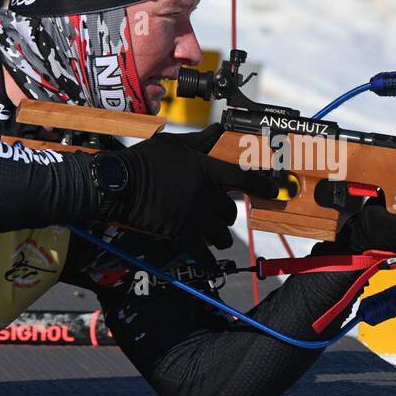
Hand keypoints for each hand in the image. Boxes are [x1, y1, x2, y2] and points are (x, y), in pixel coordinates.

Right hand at [104, 124, 277, 248]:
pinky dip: (209, 260)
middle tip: (221, 215)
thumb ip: (200, 140)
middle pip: (231, 210)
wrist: (122, 182)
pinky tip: (211, 265)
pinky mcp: (182, 232)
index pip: (243, 179)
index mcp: (207, 170)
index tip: (273, 191)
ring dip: (221, 235)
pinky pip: (202, 251)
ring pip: (222, 232)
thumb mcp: (174, 144)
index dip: (261, 186)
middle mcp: (206, 194)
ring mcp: (195, 215)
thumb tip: (218, 130)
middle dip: (228, 214)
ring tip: (215, 235)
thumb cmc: (146, 160)